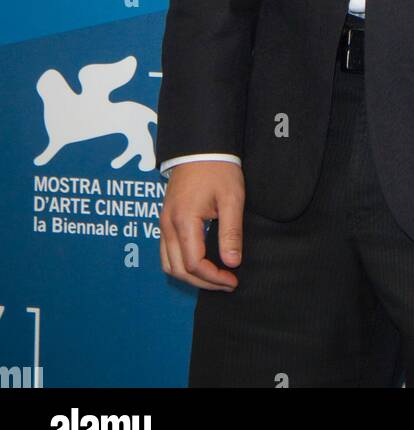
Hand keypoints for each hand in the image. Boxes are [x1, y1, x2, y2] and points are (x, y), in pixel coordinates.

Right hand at [159, 162, 245, 290]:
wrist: (200, 146)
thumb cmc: (218, 169)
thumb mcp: (231, 199)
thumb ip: (231, 232)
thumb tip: (232, 263)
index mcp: (184, 221)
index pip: (194, 264)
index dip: (214, 278)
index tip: (233, 280)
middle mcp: (168, 225)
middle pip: (179, 270)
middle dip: (203, 282)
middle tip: (226, 283)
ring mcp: (163, 222)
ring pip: (169, 264)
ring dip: (190, 276)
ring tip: (214, 277)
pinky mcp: (165, 219)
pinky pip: (167, 252)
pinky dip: (181, 264)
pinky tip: (201, 263)